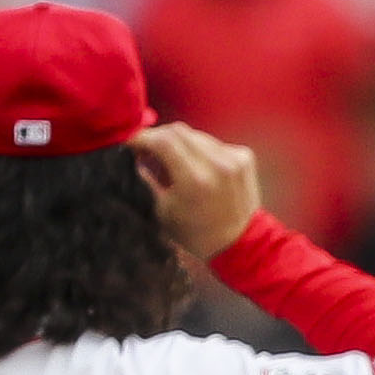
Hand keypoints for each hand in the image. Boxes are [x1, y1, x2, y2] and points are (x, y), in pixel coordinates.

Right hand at [132, 123, 264, 260]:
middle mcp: (217, 164)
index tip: (130, 143)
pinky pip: (214, 143)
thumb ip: (146, 178)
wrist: (239, 243)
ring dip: (179, 143)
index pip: (162, 140)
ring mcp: (234, 159)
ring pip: (195, 135)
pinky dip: (200, 149)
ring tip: (173, 161)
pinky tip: (198, 166)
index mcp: (195, 179)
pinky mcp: (244, 157)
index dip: (142, 137)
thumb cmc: (195, 232)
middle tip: (147, 150)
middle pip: (178, 131)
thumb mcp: (162, 210)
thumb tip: (132, 154)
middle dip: (158, 137)